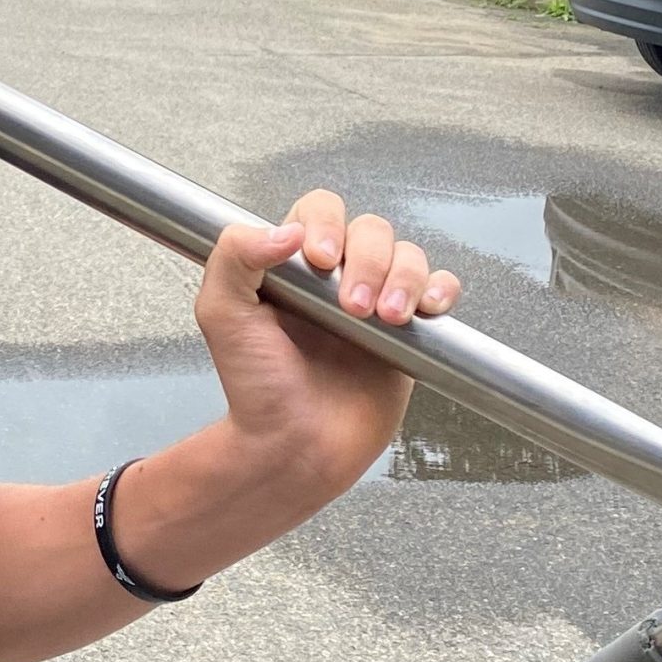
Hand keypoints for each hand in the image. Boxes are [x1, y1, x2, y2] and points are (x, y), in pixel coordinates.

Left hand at [195, 190, 462, 498]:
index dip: (326, 224)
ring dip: (404, 277)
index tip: (320, 259)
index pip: (319, 212)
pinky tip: (426, 310)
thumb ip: (235, 257)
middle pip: (371, 230)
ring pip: (407, 256)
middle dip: (369, 260)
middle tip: (354, 306)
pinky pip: (438, 291)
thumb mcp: (222, 314)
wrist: (293, 448)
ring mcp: (374, 303)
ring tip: (388, 318)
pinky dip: (440, 290)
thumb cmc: (255, 387)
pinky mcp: (408, 335)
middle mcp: (335, 279)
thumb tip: (286, 230)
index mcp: (292, 266)